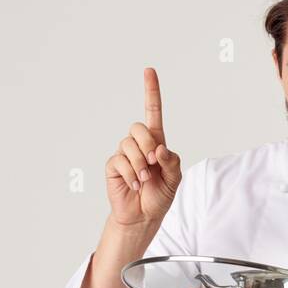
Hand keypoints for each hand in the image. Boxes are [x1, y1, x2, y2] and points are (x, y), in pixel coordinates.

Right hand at [105, 67, 181, 229]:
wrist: (143, 216)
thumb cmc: (159, 195)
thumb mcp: (174, 178)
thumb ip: (171, 161)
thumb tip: (158, 148)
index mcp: (156, 142)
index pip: (153, 112)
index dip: (151, 91)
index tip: (149, 71)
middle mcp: (138, 144)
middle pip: (138, 127)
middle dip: (147, 145)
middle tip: (153, 163)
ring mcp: (124, 153)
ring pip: (129, 145)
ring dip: (140, 165)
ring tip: (144, 180)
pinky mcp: (113, 165)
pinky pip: (119, 160)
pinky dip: (130, 174)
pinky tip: (135, 184)